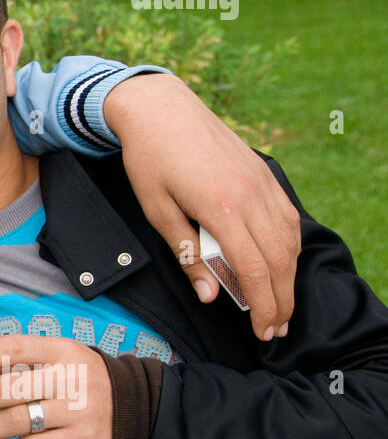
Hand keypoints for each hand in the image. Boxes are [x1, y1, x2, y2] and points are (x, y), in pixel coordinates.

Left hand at [104, 72, 299, 340]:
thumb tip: (210, 295)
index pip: (254, 269)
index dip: (261, 305)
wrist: (159, 108)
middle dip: (280, 300)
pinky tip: (282, 262)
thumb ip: (186, 254)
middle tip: (275, 329)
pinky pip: (287, 216)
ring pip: (289, 239)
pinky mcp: (263, 172)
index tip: (261, 330)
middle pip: (279, 260)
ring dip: (289, 276)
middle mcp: (250, 195)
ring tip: (280, 304)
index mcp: (221, 207)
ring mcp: (261, 182)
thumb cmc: (149, 159)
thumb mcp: (157, 209)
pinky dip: (289, 245)